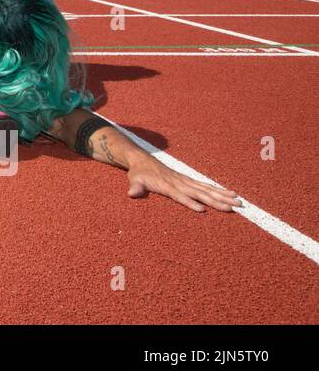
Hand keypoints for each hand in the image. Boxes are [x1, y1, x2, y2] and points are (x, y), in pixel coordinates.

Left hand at [124, 155, 242, 212]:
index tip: (202, 210)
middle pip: (200, 193)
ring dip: (223, 196)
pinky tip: (231, 193)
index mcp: (168, 186)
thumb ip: (135, 187)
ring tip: (239, 202)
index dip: (190, 202)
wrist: (142, 160)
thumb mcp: (134, 180)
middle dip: (216, 201)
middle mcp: (180, 183)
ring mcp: (186, 181)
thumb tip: (131, 193)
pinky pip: (206, 186)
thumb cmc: (139, 173)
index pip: (180, 196)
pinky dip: (218, 190)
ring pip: (207, 189)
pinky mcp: (189, 180)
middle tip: (233, 207)